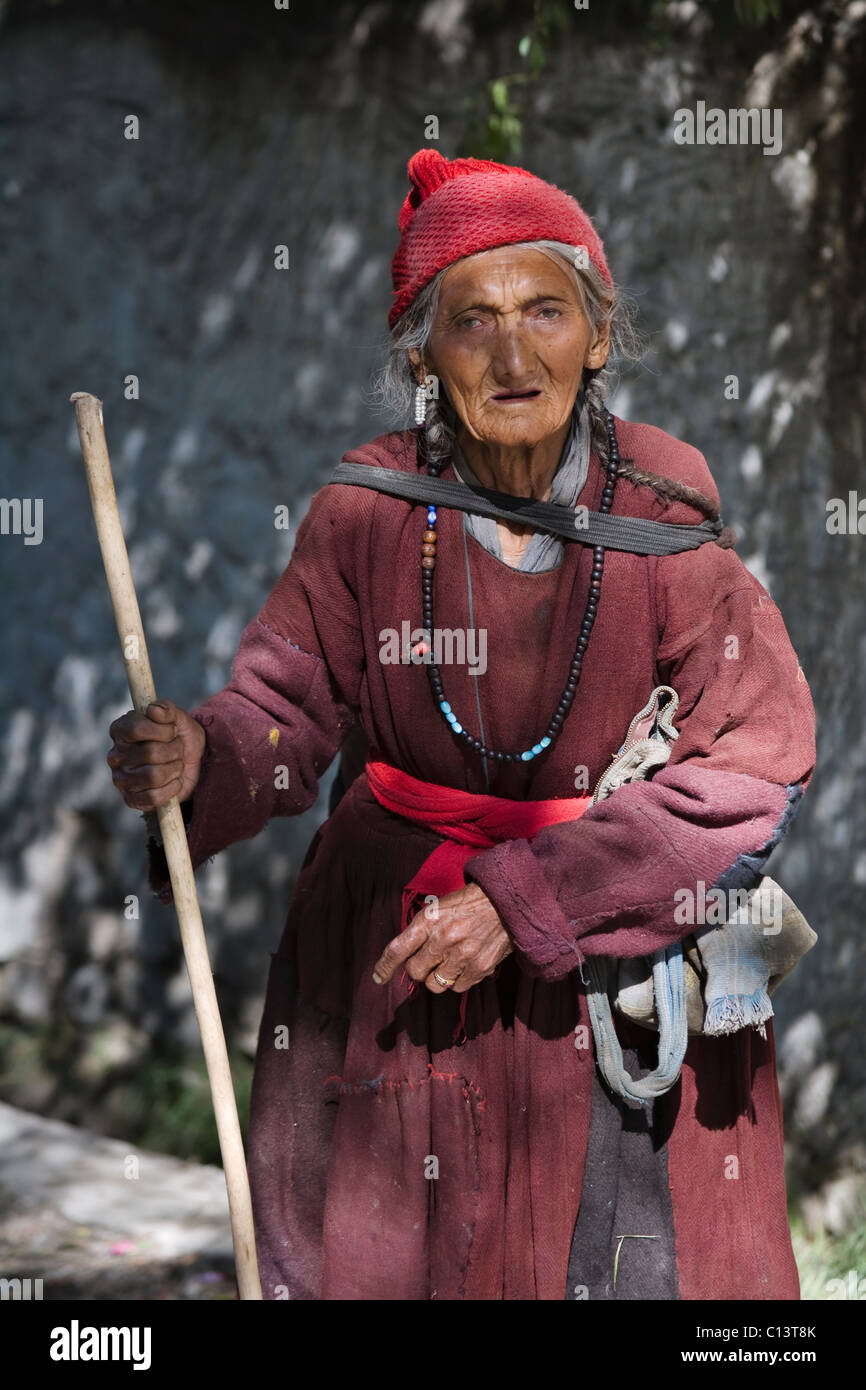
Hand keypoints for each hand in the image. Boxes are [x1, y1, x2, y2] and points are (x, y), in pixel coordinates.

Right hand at [107, 700, 205, 809]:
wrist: (193, 765)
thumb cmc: (180, 739)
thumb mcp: (179, 719)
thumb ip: (167, 710)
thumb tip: (153, 710)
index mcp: (120, 731)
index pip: (135, 728)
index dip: (162, 730)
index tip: (172, 730)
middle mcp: (115, 755)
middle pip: (150, 753)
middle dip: (174, 750)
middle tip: (177, 749)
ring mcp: (121, 779)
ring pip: (153, 776)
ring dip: (175, 769)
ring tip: (176, 765)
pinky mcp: (131, 799)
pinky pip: (154, 796)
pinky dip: (172, 788)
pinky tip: (173, 781)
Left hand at [372, 882, 513, 993]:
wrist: (506, 901)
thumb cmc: (469, 903)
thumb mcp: (439, 906)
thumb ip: (422, 929)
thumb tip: (406, 955)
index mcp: (429, 919)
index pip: (397, 949)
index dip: (384, 966)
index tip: (378, 977)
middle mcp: (443, 938)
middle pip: (415, 972)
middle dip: (418, 968)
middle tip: (429, 959)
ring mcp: (462, 955)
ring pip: (435, 984)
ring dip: (437, 977)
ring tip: (448, 962)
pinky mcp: (480, 967)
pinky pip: (458, 987)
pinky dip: (458, 980)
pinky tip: (465, 964)